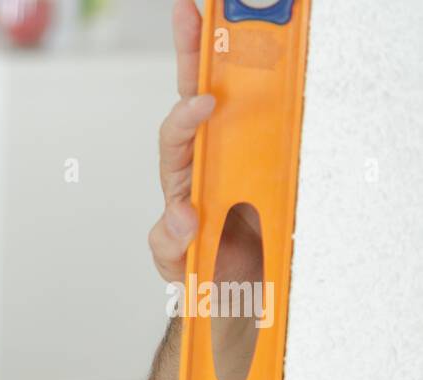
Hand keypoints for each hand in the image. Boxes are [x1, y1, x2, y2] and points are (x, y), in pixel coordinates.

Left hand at [149, 0, 261, 288]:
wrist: (235, 285)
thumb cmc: (200, 263)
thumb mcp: (175, 257)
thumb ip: (170, 241)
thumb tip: (182, 215)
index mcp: (181, 173)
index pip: (176, 135)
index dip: (186, 116)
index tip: (204, 103)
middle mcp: (207, 154)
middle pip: (197, 94)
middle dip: (194, 51)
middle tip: (192, 11)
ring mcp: (238, 151)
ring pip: (237, 96)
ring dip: (236, 54)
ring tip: (238, 16)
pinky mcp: (267, 158)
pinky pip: (274, 118)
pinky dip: (276, 84)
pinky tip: (277, 52)